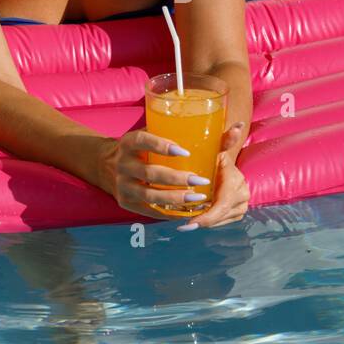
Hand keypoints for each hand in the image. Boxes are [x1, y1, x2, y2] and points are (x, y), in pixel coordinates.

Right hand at [95, 129, 212, 220]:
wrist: (107, 164)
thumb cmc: (144, 146)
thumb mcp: (155, 133)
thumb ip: (192, 133)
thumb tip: (235, 130)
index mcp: (129, 142)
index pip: (143, 141)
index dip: (162, 146)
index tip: (185, 152)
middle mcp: (122, 163)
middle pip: (150, 173)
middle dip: (177, 179)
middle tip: (201, 180)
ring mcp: (122, 185)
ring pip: (150, 195)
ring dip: (175, 198)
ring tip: (197, 198)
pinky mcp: (125, 202)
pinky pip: (149, 210)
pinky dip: (168, 213)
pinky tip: (186, 212)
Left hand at [176, 121, 249, 230]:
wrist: (225, 165)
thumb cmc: (216, 156)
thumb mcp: (217, 149)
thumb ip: (225, 139)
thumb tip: (238, 125)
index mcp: (237, 181)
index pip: (223, 204)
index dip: (208, 215)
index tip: (190, 222)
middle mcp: (242, 196)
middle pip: (221, 215)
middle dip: (202, 221)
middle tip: (183, 226)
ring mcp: (241, 207)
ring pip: (220, 221)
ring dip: (204, 224)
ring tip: (185, 225)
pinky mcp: (236, 213)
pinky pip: (221, 223)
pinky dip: (208, 223)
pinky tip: (194, 223)